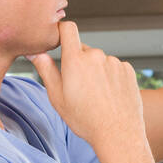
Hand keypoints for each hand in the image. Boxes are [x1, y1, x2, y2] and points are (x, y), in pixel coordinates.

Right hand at [28, 21, 144, 154]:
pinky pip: (115, 68)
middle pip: (83, 50)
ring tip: (97, 96)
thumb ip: (45, 70)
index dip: (62, 31)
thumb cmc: (85, 119)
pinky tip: (110, 96)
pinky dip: (111, 77)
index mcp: (75, 60)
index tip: (59, 40)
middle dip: (79, 63)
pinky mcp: (128, 70)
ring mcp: (114, 62)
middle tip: (79, 88)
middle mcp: (96, 56)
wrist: (118, 134)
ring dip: (96, 71)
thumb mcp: (57, 97)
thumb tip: (35, 53)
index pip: (68, 29)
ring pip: (100, 61)